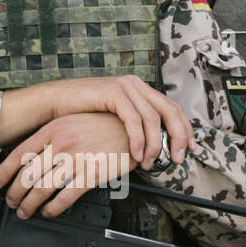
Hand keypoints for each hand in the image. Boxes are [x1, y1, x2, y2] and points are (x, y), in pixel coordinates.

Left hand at [0, 112, 137, 218]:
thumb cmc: (101, 124)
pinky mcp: (92, 173)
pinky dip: (54, 208)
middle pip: (27, 174)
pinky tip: (48, 211)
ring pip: (43, 187)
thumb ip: (50, 138)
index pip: (19, 154)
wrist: (132, 127)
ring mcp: (76, 158)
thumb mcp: (69, 123)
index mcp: (52, 129)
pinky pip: (66, 196)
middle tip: (10, 202)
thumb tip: (29, 158)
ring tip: (25, 211)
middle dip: (14, 193)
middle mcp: (61, 143)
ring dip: (30, 204)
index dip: (3, 172)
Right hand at [29, 75, 191, 169]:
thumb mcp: (114, 118)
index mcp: (139, 89)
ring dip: (155, 144)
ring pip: (154, 118)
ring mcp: (125, 86)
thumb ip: (133, 123)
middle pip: (170, 110)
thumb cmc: (82, 114)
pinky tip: (137, 154)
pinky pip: (134, 119)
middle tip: (177, 159)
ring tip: (150, 162)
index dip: (185, 128)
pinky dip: (139, 140)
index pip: (172, 107)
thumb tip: (154, 144)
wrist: (54, 102)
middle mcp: (136, 84)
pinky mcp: (113, 92)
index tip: (191, 148)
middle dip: (178, 137)